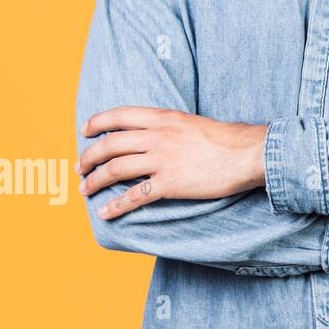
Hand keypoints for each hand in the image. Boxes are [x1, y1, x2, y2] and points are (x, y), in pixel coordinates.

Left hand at [78, 106, 266, 218]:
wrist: (247, 153)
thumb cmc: (226, 139)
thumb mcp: (192, 122)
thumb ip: (170, 126)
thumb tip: (153, 135)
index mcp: (164, 118)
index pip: (119, 115)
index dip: (97, 123)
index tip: (85, 131)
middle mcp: (158, 136)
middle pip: (110, 144)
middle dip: (89, 157)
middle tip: (81, 168)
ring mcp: (162, 160)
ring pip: (115, 169)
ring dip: (95, 181)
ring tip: (85, 189)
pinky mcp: (170, 183)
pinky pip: (134, 195)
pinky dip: (115, 206)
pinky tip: (105, 212)